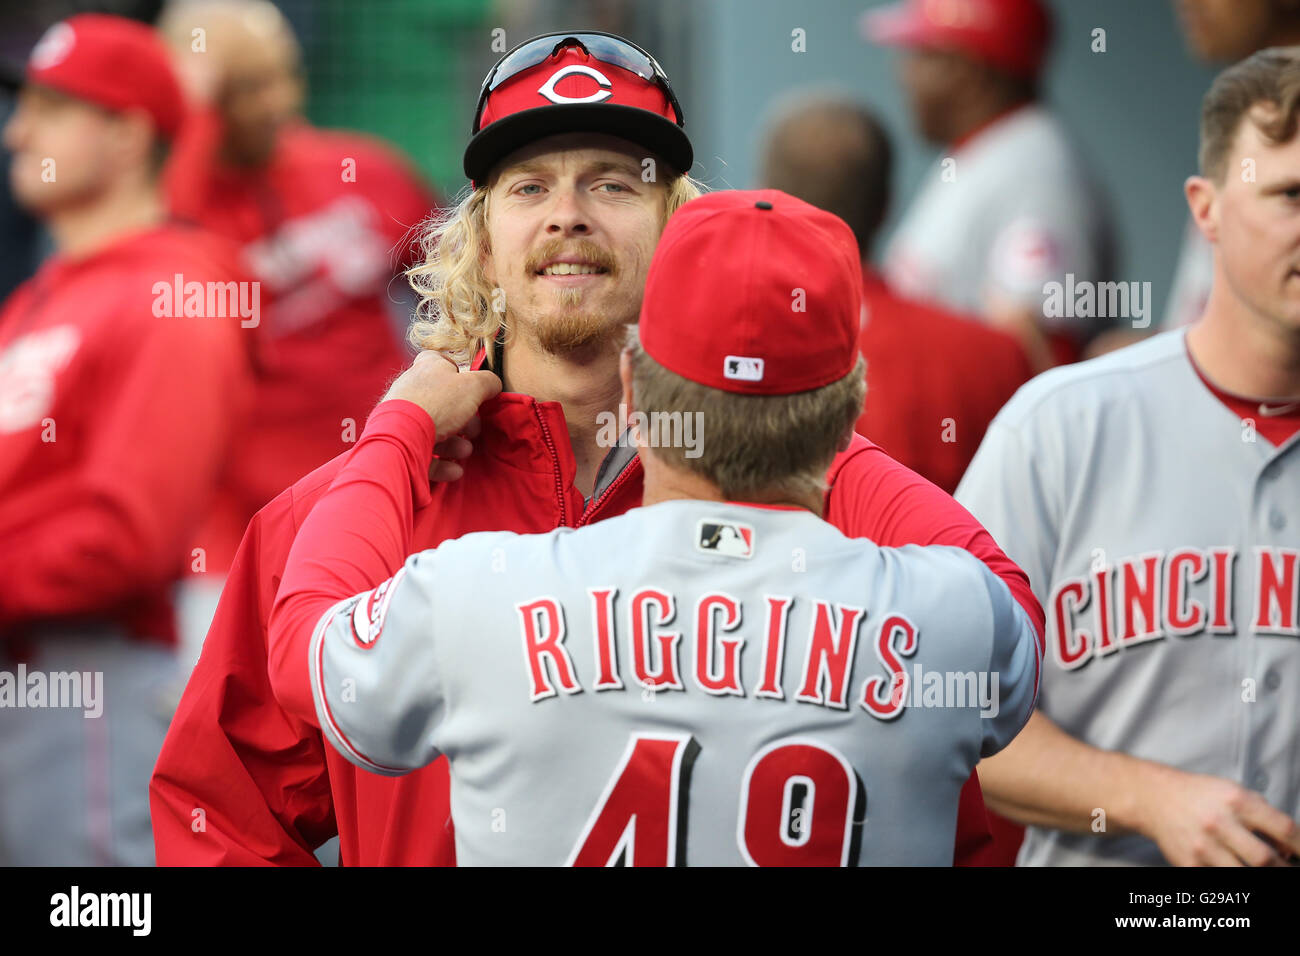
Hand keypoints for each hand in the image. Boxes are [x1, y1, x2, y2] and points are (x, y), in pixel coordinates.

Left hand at [382, 351, 501, 482]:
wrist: (402, 435)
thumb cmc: (438, 403)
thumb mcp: (473, 386)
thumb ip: (488, 382)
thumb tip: (494, 384)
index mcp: (427, 369)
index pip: (440, 362)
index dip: (458, 373)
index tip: (471, 389)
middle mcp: (412, 391)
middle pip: (444, 403)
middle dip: (464, 421)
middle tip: (474, 431)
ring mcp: (404, 418)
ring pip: (436, 431)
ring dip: (455, 444)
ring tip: (464, 451)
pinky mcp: (401, 444)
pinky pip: (425, 454)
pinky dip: (442, 464)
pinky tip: (454, 470)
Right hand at [1137, 765, 1299, 865]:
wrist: (1155, 798)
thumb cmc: (1201, 795)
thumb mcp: (1234, 792)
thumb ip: (1263, 814)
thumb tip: (1289, 849)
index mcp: (1236, 801)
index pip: (1284, 829)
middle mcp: (1219, 822)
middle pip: (1265, 859)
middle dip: (1283, 868)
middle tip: (1286, 868)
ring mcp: (1203, 846)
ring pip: (1245, 874)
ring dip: (1260, 875)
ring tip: (1263, 869)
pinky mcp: (1190, 863)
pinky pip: (1220, 879)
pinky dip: (1233, 876)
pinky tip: (1234, 867)